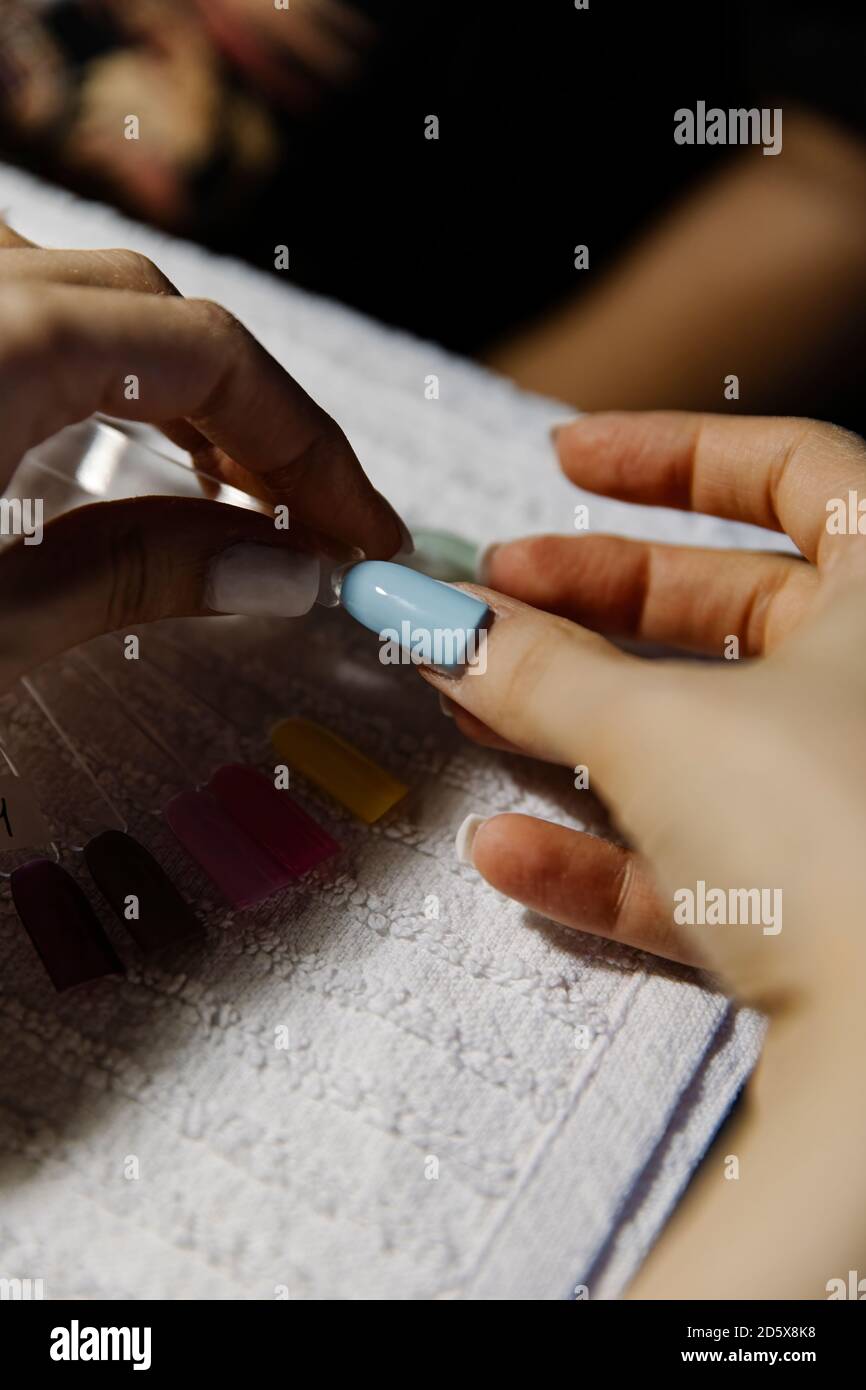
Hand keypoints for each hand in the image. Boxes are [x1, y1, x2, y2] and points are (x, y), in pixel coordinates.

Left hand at [0, 221, 405, 689]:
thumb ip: (137, 574)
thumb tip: (277, 571)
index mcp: (3, 340)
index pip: (215, 358)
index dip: (311, 446)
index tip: (363, 528)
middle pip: (162, 313)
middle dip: (256, 417)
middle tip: (314, 522)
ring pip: (90, 294)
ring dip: (180, 380)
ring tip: (233, 481)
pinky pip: (26, 302)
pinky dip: (95, 359)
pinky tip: (115, 426)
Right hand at [430, 410, 865, 991]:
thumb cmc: (831, 836)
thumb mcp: (659, 730)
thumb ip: (536, 671)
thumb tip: (426, 617)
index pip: (798, 473)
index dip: (671, 453)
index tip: (561, 461)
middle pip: (726, 611)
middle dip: (591, 603)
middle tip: (488, 603)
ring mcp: (853, 806)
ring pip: (703, 740)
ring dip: (580, 726)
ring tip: (471, 705)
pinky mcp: (823, 916)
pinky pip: (707, 862)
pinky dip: (610, 854)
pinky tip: (508, 851)